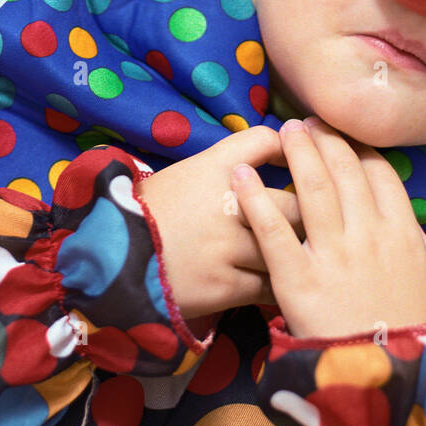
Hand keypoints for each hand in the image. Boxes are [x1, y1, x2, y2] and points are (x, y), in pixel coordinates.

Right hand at [134, 126, 305, 321]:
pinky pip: (270, 285)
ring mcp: (229, 245)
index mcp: (213, 166)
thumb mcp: (183, 174)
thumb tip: (263, 159)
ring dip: (299, 251)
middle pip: (296, 199)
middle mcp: (228, 201)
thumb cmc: (146, 212)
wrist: (108, 259)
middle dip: (309, 211)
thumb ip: (223, 166)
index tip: (297, 160)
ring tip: (306, 254)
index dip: (289, 148)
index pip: (267, 141)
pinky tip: (285, 282)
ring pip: (288, 245)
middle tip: (316, 218)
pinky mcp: (225, 285)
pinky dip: (280, 284)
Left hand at [231, 116, 425, 339]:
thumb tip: (411, 225)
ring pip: (311, 189)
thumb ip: (425, 252)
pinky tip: (240, 176)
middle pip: (344, 171)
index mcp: (403, 235)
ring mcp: (332, 254)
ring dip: (296, 154)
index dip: (360, 149)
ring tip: (282, 130)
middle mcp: (368, 234)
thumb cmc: (417, 340)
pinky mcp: (296, 279)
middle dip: (325, 140)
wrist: (389, 384)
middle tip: (308, 121)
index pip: (380, 175)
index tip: (346, 135)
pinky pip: (272, 230)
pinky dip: (254, 198)